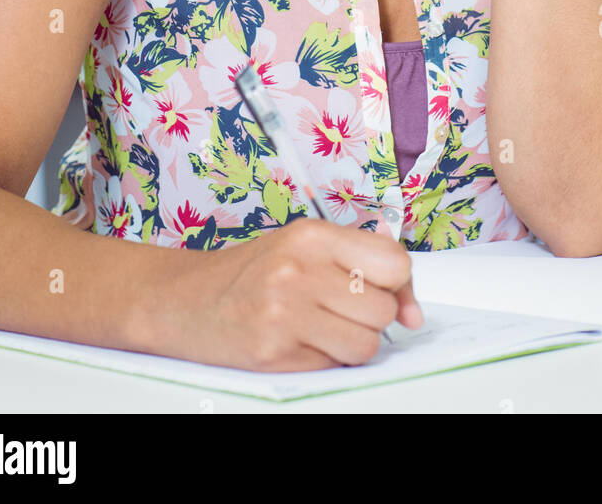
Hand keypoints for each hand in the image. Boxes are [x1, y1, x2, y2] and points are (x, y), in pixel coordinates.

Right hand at [146, 219, 422, 371]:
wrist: (186, 300)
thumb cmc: (254, 272)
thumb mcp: (306, 248)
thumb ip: (363, 266)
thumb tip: (415, 314)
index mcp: (312, 235)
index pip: (394, 263)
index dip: (398, 284)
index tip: (381, 289)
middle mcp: (298, 269)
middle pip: (382, 309)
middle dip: (371, 316)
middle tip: (339, 307)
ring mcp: (284, 312)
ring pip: (366, 344)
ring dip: (352, 343)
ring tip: (322, 327)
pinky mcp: (273, 352)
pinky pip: (334, 366)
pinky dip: (326, 359)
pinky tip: (299, 341)